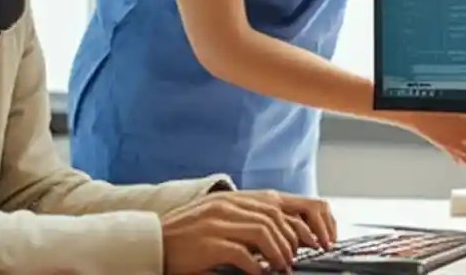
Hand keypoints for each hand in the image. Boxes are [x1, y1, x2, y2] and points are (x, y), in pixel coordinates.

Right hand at [160, 190, 333, 273]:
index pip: (277, 202)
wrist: (151, 243)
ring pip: (264, 232)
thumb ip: (244, 221)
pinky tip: (258, 274)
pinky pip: (243, 253)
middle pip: (275, 216)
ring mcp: (217, 222)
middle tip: (297, 258)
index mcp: (231, 199)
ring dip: (279, 253)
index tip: (314, 240)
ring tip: (281, 268)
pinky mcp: (209, 243)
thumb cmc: (185, 237)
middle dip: (294, 239)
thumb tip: (279, 234)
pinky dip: (256, 266)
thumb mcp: (217, 219)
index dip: (301, 221)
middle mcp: (226, 205)